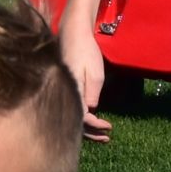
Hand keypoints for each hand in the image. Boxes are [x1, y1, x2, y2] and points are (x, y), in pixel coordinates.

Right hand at [59, 26, 112, 142]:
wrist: (72, 32)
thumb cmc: (85, 50)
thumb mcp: (95, 73)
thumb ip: (92, 94)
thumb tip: (91, 112)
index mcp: (71, 91)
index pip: (81, 117)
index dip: (94, 126)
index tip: (108, 128)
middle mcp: (64, 93)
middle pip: (74, 121)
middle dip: (91, 133)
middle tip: (107, 139)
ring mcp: (62, 90)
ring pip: (72, 115)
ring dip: (87, 127)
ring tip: (102, 135)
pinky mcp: (63, 88)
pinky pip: (71, 107)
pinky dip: (81, 117)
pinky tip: (90, 119)